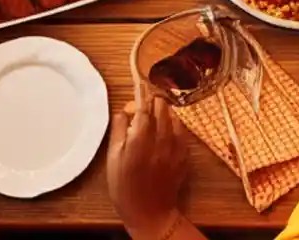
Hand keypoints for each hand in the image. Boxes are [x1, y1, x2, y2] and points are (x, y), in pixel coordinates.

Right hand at [108, 93, 193, 239]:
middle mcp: (161, 139)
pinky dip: (175, 125)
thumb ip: (119, 131)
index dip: (141, 95)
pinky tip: (168, 129)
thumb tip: (125, 111)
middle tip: (147, 102)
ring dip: (166, 112)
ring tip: (157, 113)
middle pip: (162, 109)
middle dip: (154, 101)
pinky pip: (182, 132)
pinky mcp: (184, 155)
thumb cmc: (124, 186)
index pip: (144, 108)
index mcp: (140, 139)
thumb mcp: (113, 159)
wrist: (149, 211)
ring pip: (174, 118)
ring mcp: (176, 147)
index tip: (139, 87)